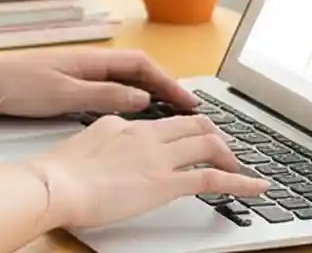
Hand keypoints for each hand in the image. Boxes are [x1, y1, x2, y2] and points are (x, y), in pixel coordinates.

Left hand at [0, 47, 197, 117]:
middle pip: (134, 71)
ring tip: (164, 115)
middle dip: (162, 88)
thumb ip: (105, 96)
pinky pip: (103, 90)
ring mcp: (74, 73)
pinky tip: (124, 117)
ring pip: (120, 81)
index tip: (189, 101)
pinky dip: (122, 101)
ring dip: (144, 95)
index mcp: (91, 60)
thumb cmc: (17, 87)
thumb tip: (142, 98)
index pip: (141, 65)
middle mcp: (87, 62)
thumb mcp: (65, 95)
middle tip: (185, 111)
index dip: (168, 81)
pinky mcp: (62, 85)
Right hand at [23, 114, 268, 229]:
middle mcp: (146, 133)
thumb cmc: (58, 174)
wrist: (54, 184)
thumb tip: (106, 153)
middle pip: (193, 124)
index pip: (162, 122)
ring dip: (228, 155)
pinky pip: (213, 179)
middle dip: (213, 136)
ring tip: (239, 169)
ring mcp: (158, 156)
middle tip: (222, 151)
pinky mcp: (166, 183)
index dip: (182, 131)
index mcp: (123, 124)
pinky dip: (241, 182)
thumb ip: (101, 144)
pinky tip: (256, 187)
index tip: (189, 140)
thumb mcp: (81, 147)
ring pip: (208, 144)